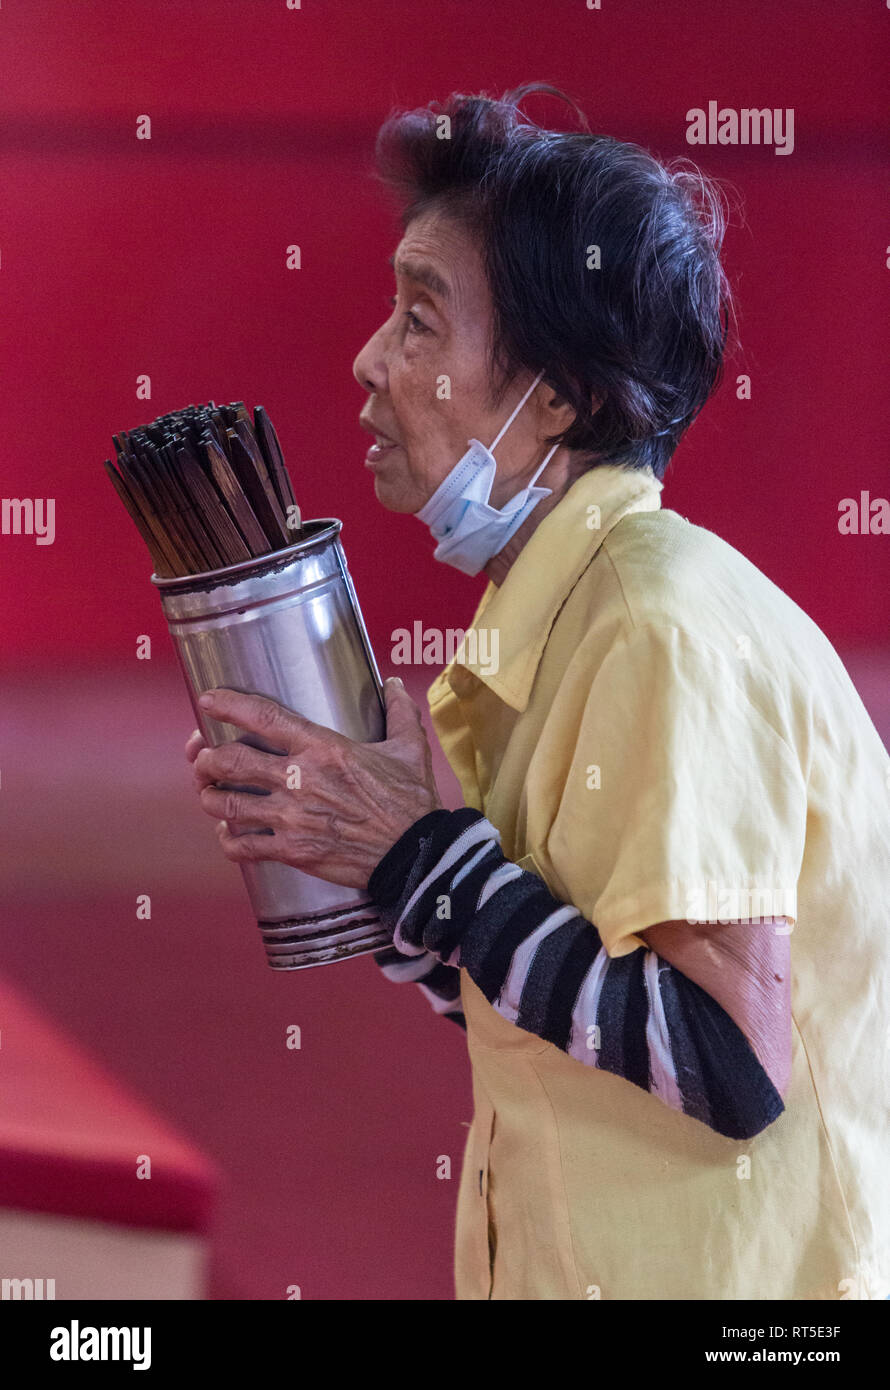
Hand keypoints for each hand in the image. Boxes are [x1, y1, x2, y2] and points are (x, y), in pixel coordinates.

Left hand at [186, 677, 442, 889]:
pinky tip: (228, 835)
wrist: (414, 853)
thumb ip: (399, 712)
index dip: (229, 705)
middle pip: (231, 762)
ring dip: (210, 798)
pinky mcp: (292, 851)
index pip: (264, 718)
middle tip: (202, 760)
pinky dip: (228, 840)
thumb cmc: (411, 801)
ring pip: (227, 804)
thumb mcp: (409, 749)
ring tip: (209, 795)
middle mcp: (299, 779)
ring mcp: (292, 818)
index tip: (208, 700)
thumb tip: (396, 684)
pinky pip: (242, 846)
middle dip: (206, 760)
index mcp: (323, 748)